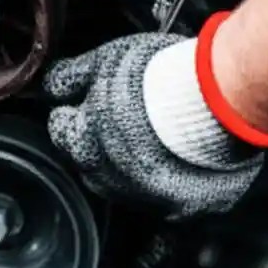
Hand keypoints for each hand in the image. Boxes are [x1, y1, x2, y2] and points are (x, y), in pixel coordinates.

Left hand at [43, 33, 262, 217]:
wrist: (216, 97)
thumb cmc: (157, 77)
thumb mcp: (103, 60)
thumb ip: (70, 77)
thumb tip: (51, 87)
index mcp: (83, 144)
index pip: (61, 131)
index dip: (72, 114)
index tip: (85, 104)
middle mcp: (108, 178)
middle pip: (91, 163)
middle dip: (97, 144)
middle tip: (120, 118)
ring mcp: (145, 197)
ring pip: (124, 186)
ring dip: (128, 167)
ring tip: (149, 138)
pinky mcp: (182, 206)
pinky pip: (164, 199)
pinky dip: (165, 182)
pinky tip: (175, 160)